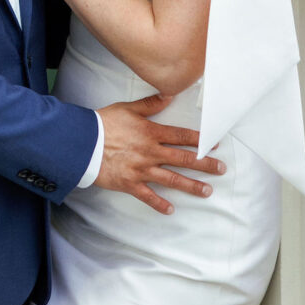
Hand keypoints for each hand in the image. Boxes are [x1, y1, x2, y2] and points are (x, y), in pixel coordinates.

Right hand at [95, 94, 224, 213]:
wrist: (83, 142)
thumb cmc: (103, 123)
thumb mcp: (127, 109)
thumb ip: (150, 105)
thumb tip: (169, 95)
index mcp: (151, 133)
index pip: (182, 137)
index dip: (200, 140)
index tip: (215, 144)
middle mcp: (151, 152)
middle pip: (184, 159)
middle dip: (205, 165)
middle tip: (221, 169)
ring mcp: (142, 170)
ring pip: (172, 179)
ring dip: (191, 186)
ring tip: (207, 191)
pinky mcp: (130, 183)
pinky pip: (148, 196)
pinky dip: (160, 204)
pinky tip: (171, 210)